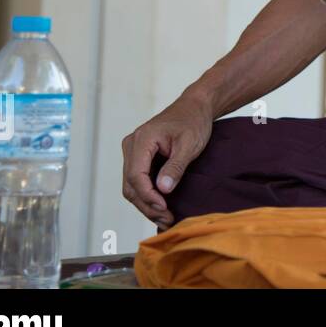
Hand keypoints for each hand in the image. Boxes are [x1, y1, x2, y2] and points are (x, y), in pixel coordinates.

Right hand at [121, 93, 213, 229]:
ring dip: (146, 204)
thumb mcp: (189, 144)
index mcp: (141, 139)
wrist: (194, 107)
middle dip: (147, 205)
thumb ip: (175, 166)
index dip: (148, 196)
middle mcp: (131, 146)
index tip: (164, 208)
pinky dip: (147, 195)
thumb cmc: (193, 121)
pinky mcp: (139, 157)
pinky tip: (161, 207)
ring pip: (132, 186)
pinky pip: (137, 181)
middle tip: (167, 220)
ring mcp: (132, 151)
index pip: (136, 176)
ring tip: (165, 218)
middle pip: (131, 185)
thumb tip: (163, 190)